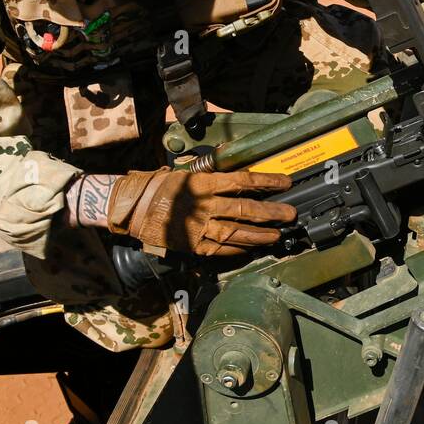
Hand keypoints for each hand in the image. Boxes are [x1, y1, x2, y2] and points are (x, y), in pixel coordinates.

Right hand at [105, 169, 295, 255]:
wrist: (132, 207)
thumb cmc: (160, 185)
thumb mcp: (187, 173)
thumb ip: (213, 176)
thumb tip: (239, 173)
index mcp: (203, 183)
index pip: (243, 181)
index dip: (267, 182)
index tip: (286, 182)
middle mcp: (204, 206)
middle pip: (245, 210)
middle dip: (272, 213)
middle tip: (291, 214)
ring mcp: (198, 228)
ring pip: (237, 233)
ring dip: (260, 235)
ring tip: (277, 235)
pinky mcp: (192, 245)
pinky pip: (220, 250)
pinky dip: (238, 249)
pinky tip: (252, 248)